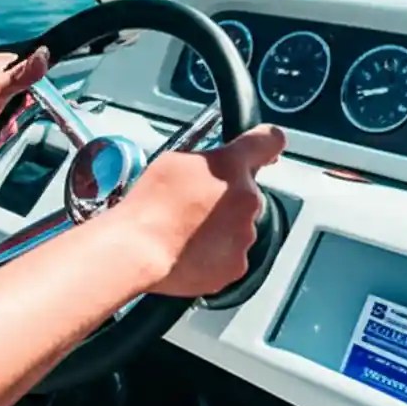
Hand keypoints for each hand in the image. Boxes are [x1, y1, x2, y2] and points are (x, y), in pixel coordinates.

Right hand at [115, 125, 285, 296]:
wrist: (138, 249)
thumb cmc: (149, 205)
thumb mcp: (174, 161)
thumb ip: (206, 161)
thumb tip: (214, 167)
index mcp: (231, 166)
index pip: (268, 141)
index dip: (267, 142)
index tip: (268, 147)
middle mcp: (246, 199)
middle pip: (247, 192)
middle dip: (227, 197)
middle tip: (194, 204)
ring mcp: (244, 234)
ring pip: (239, 225)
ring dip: (221, 226)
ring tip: (186, 231)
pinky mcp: (236, 264)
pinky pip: (231, 254)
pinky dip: (216, 253)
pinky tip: (190, 249)